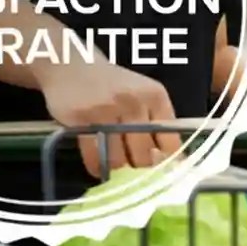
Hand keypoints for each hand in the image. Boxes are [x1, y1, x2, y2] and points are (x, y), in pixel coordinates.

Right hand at [35, 58, 180, 176]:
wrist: (72, 64)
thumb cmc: (113, 84)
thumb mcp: (142, 93)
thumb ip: (156, 122)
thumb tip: (174, 162)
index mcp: (155, 96)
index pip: (170, 140)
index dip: (168, 164)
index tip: (165, 177)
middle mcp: (133, 102)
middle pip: (144, 154)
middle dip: (141, 172)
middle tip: (137, 180)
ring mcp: (106, 111)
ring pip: (118, 158)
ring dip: (118, 173)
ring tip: (117, 176)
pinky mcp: (81, 120)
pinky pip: (93, 155)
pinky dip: (97, 167)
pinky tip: (99, 169)